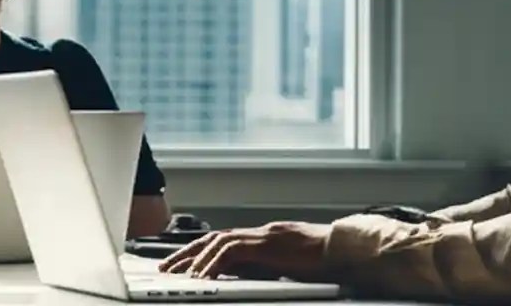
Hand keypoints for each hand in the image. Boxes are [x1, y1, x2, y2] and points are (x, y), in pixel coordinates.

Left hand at [158, 222, 331, 280]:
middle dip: (186, 253)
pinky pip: (231, 251)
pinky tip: (203, 275)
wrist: (344, 250)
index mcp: (261, 238)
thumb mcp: (287, 266)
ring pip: (216, 242)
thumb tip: (241, 277)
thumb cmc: (322, 261)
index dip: (199, 252)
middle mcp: (257, 233)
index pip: (222, 241)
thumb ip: (265, 268)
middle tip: (166, 266)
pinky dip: (214, 263)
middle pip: (212, 238)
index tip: (181, 264)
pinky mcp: (266, 243)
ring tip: (178, 273)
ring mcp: (261, 236)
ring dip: (194, 258)